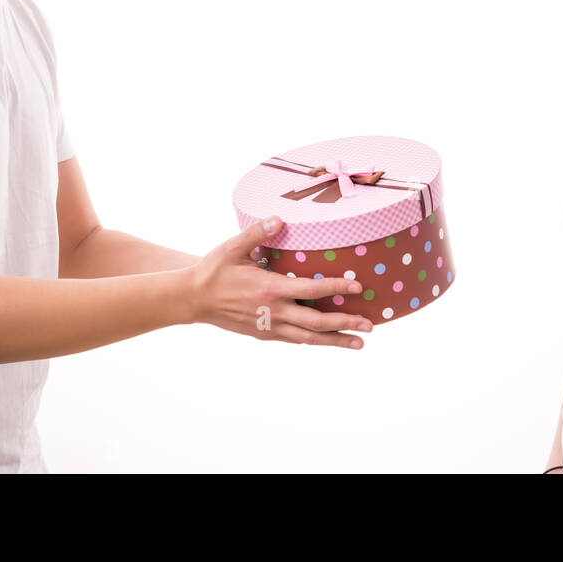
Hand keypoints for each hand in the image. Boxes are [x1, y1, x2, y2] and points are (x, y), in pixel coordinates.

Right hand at [188, 215, 373, 347]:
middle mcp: (273, 312)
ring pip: (308, 338)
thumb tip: (281, 219)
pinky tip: (328, 340)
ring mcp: (269, 326)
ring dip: (336, 340)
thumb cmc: (213, 271)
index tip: (357, 286)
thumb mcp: (233, 248)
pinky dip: (314, 341)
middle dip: (345, 323)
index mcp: (269, 289)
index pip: (310, 291)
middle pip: (317, 323)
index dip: (336, 287)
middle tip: (370, 324)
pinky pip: (294, 340)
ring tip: (359, 342)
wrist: (192, 300)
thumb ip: (258, 233)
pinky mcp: (263, 334)